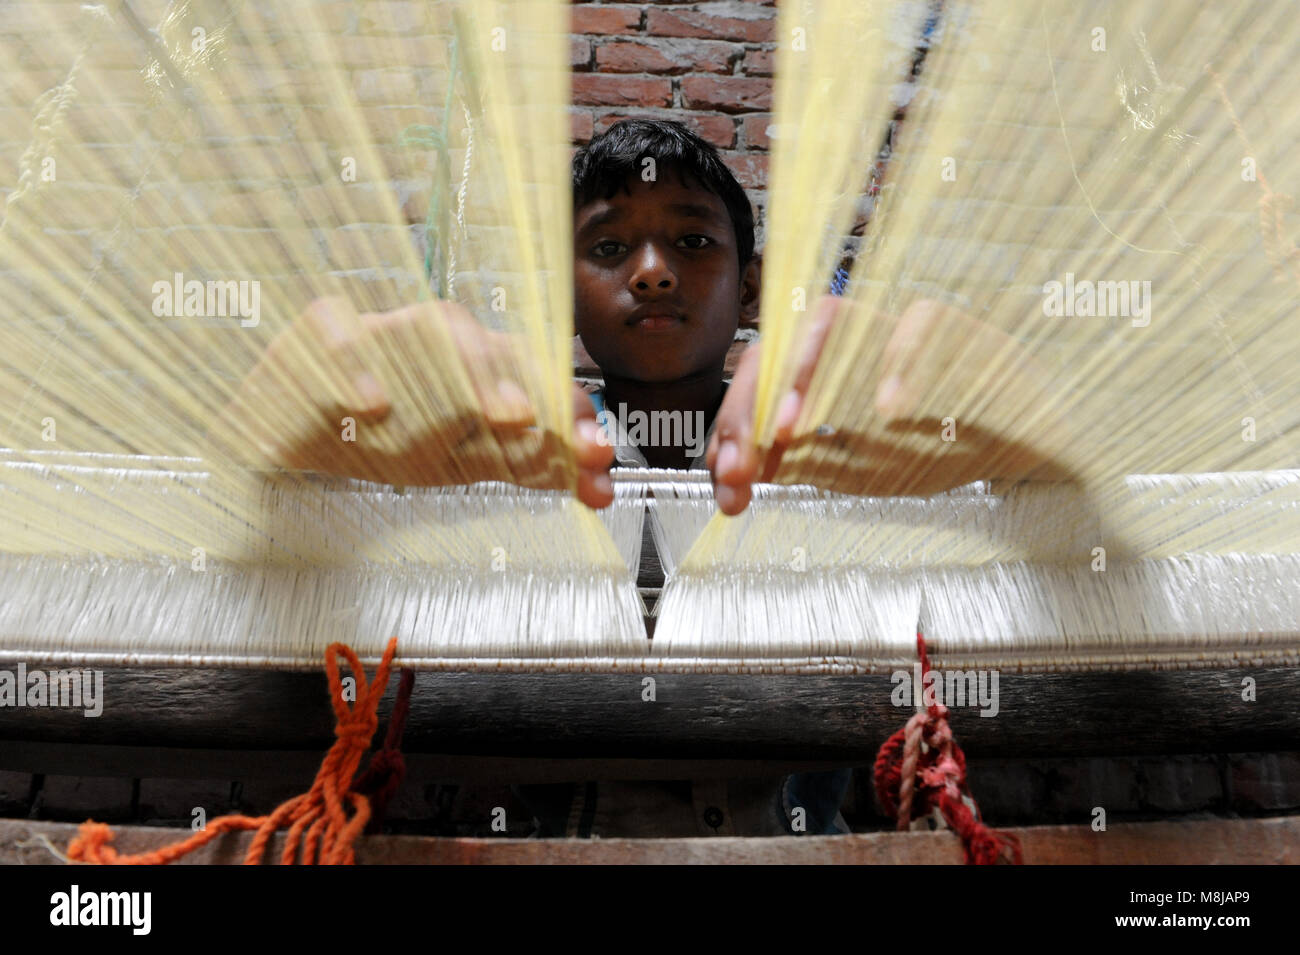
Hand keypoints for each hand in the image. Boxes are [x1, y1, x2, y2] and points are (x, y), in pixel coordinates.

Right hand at [212, 297, 615, 507]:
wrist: (280, 442)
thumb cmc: (378, 444)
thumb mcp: (462, 463)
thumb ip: (530, 465)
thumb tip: (601, 484)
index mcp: (467, 365)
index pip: (528, 368)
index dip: (566, 404)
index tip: (598, 449)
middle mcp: (426, 343)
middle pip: (482, 343)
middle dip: (523, 386)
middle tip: (544, 429)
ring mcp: (371, 337)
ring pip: (422, 329)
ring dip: (462, 373)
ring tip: (501, 418)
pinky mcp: (308, 342)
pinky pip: (332, 334)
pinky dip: (353, 366)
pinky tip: (375, 406)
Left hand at [708, 297, 1073, 511]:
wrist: (1025, 443)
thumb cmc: (937, 448)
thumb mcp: (858, 470)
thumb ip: (800, 465)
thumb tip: (732, 474)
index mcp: (825, 369)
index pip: (762, 377)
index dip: (734, 422)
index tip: (723, 474)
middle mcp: (851, 340)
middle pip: (782, 345)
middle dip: (754, 403)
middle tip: (745, 457)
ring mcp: (897, 327)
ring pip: (833, 319)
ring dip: (804, 376)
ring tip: (786, 430)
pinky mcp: (953, 325)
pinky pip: (919, 326)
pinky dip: (901, 366)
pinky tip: (884, 410)